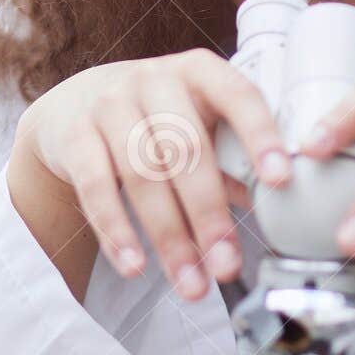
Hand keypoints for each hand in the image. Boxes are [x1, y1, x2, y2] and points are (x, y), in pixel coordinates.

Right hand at [8, 49, 290, 300]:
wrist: (77, 103)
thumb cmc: (158, 118)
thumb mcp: (199, 123)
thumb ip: (234, 158)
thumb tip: (274, 205)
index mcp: (200, 72)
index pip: (238, 95)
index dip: (261, 136)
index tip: (280, 180)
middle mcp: (154, 80)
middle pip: (186, 149)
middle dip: (209, 214)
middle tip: (228, 265)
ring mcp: (109, 104)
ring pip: (142, 175)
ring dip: (169, 237)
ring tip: (190, 283)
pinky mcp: (74, 135)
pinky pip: (95, 188)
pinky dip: (117, 233)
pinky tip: (135, 265)